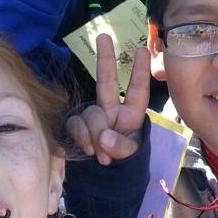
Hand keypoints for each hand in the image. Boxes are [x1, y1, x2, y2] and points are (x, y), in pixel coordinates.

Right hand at [67, 33, 149, 164]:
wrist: (103, 181)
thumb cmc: (124, 162)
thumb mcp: (131, 155)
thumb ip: (122, 146)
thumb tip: (104, 137)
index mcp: (132, 114)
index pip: (138, 89)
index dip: (140, 70)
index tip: (142, 48)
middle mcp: (112, 110)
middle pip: (107, 81)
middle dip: (105, 58)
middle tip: (104, 36)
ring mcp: (93, 117)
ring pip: (90, 114)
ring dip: (94, 133)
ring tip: (100, 153)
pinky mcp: (76, 125)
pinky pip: (76, 124)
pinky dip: (81, 137)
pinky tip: (88, 150)